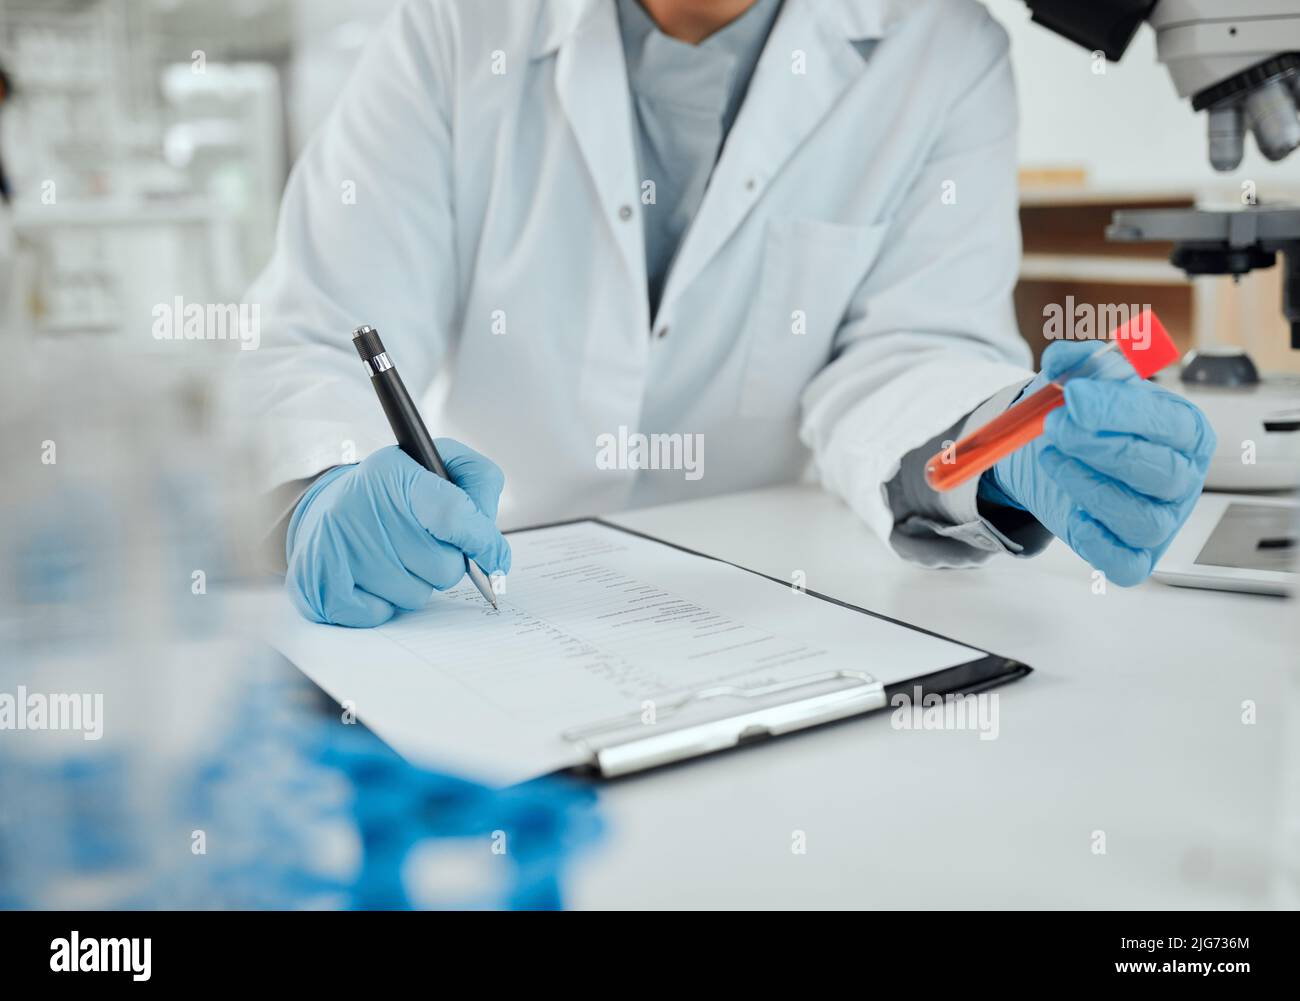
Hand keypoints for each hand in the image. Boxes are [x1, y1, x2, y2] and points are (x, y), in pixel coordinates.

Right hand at [286, 443, 510, 625]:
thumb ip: (479, 487)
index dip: (483, 543)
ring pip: (415, 596)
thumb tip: (493, 548)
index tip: (494, 558)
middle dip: (446, 562)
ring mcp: (335, 549)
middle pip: (442, 567)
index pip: (453, 516)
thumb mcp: (441, 464)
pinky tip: (373, 577)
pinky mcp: (317, 585)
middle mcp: (357, 508)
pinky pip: (380, 614)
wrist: (325, 505)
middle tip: (425, 543)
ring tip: (395, 555)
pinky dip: (385, 603)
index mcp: (392, 473)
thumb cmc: (395, 489)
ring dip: (415, 582)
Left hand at [983, 341, 1214, 585]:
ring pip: (1140, 518)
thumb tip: (1062, 358)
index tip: (1075, 395)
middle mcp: (1180, 478)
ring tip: (1049, 457)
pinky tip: (1071, 511)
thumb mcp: (1081, 382)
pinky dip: (1096, 542)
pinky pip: (1124, 564)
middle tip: (1055, 425)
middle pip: (1159, 473)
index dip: (1121, 411)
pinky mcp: (1132, 554)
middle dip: (1101, 447)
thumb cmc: (1086, 420)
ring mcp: (1161, 521)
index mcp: (1184, 431)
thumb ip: (1075, 364)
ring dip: (1087, 486)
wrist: (1057, 456)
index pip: (1169, 424)